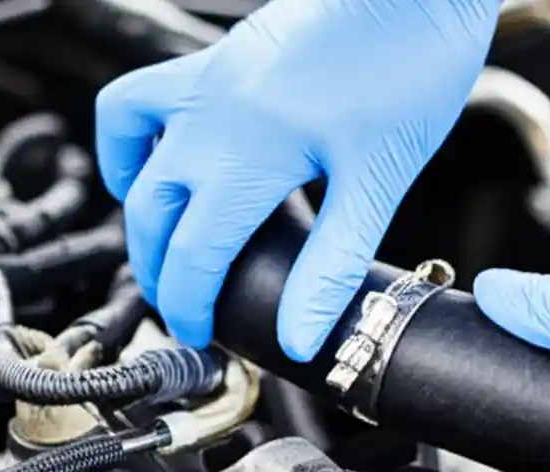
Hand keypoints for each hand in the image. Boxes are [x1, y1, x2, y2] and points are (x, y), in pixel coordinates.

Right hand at [95, 0, 498, 355]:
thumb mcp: (380, 179)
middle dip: (159, 268)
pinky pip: (142, 99)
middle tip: (186, 307)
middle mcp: (212, 110)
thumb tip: (299, 336)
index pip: (194, 250)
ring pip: (134, 154)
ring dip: (142, 209)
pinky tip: (168, 165)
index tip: (201, 336)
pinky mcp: (217, 57)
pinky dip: (136, 140)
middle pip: (152, 209)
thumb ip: (331, 262)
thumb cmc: (414, 67)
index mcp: (251, 149)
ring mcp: (207, 77)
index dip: (191, 304)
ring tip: (170, 246)